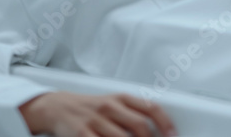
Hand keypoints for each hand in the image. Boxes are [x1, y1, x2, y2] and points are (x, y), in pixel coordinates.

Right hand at [18, 90, 177, 136]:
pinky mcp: (81, 133)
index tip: (173, 135)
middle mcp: (109, 107)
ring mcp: (95, 121)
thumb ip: (132, 114)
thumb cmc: (90, 108)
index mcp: (120, 98)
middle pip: (140, 127)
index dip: (165, 123)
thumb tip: (156, 130)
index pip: (150, 108)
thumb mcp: (112, 104)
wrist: (56, 107)